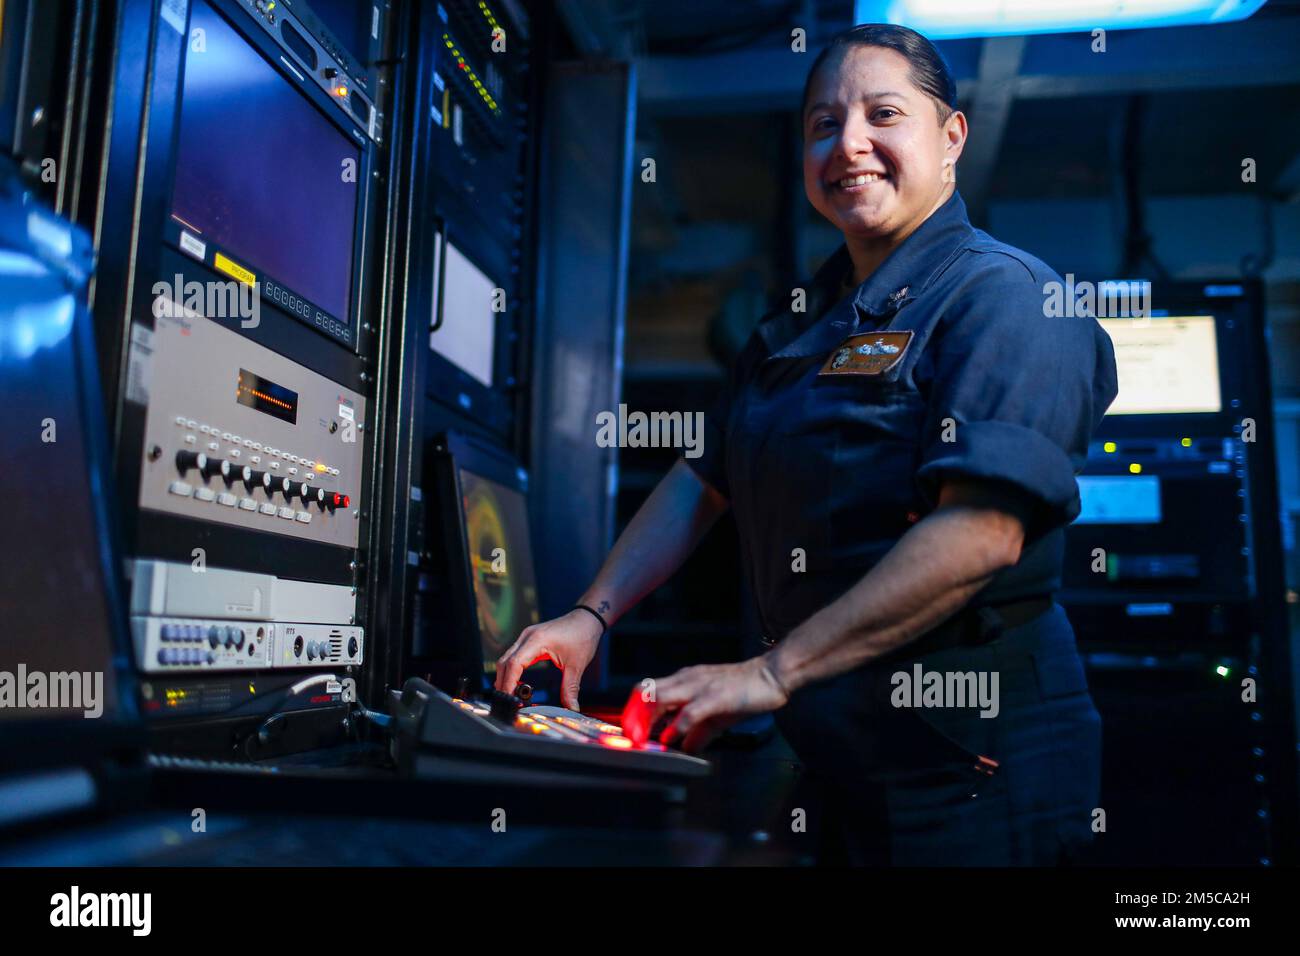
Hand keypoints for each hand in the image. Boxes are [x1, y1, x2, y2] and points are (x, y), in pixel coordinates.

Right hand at [494, 609, 603, 709]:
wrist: (587, 618)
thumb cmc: (583, 635)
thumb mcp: (577, 665)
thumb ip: (570, 688)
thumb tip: (571, 708)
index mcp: (537, 640)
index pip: (514, 664)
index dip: (509, 683)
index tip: (510, 698)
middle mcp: (527, 636)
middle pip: (505, 662)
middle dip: (504, 682)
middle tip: (509, 701)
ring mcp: (527, 636)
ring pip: (507, 658)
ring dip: (506, 676)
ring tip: (513, 694)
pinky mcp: (529, 639)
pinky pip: (514, 655)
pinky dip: (512, 669)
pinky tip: (518, 682)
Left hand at [620, 656, 789, 752]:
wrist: (770, 675)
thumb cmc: (744, 690)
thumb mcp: (716, 714)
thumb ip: (698, 731)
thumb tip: (685, 747)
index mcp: (685, 680)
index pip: (648, 690)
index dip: (634, 710)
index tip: (630, 729)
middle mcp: (686, 679)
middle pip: (646, 692)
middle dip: (633, 716)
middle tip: (630, 736)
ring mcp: (699, 686)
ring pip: (660, 697)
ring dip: (647, 720)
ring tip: (643, 738)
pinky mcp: (714, 696)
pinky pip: (688, 712)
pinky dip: (675, 727)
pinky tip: (671, 738)